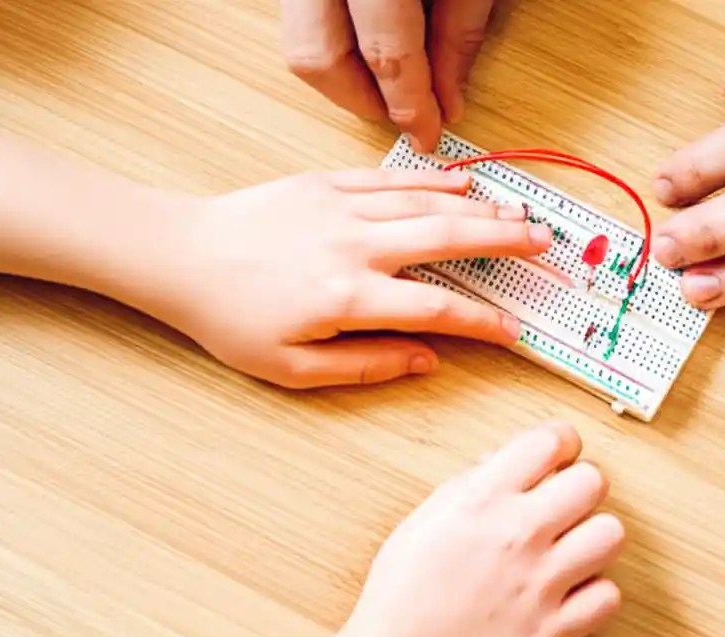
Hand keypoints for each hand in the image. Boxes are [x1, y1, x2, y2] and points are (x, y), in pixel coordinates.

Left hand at [141, 169, 548, 388]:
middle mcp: (355, 247)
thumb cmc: (230, 319)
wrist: (180, 257)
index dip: (483, 322)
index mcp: (349, 297)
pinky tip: (464, 184)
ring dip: (480, 210)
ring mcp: (343, 209)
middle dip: (503, 244)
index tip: (513, 329)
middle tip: (543, 247)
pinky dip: (433, 180)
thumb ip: (366, 366)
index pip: (437, 310)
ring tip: (520, 216)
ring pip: (428, 204)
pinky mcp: (327, 185)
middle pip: (448, 240)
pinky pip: (392, 179)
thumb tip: (426, 362)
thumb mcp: (292, 368)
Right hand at [258, 421, 623, 636]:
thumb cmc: (400, 596)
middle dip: (581, 486)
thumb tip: (505, 462)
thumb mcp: (425, 519)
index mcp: (481, 500)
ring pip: (611, 534)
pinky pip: (608, 595)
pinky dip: (594, 594)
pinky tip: (570, 591)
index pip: (550, 440)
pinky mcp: (554, 630)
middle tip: (565, 504)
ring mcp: (539, 584)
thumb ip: (471, 484)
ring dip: (594, 537)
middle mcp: (516, 535)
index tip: (559, 455)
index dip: (561, 442)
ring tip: (571, 548)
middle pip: (593, 480)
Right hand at [282, 0, 495, 150]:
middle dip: (361, 101)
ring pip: (301, 44)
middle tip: (402, 116)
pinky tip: (367, 54)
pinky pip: (303, 23)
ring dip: (344, 78)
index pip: (386, 55)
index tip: (429, 135)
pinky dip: (334, 48)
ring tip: (388, 85)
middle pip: (318, 58)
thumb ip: (459, 34)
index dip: (411, 105)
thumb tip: (448, 101)